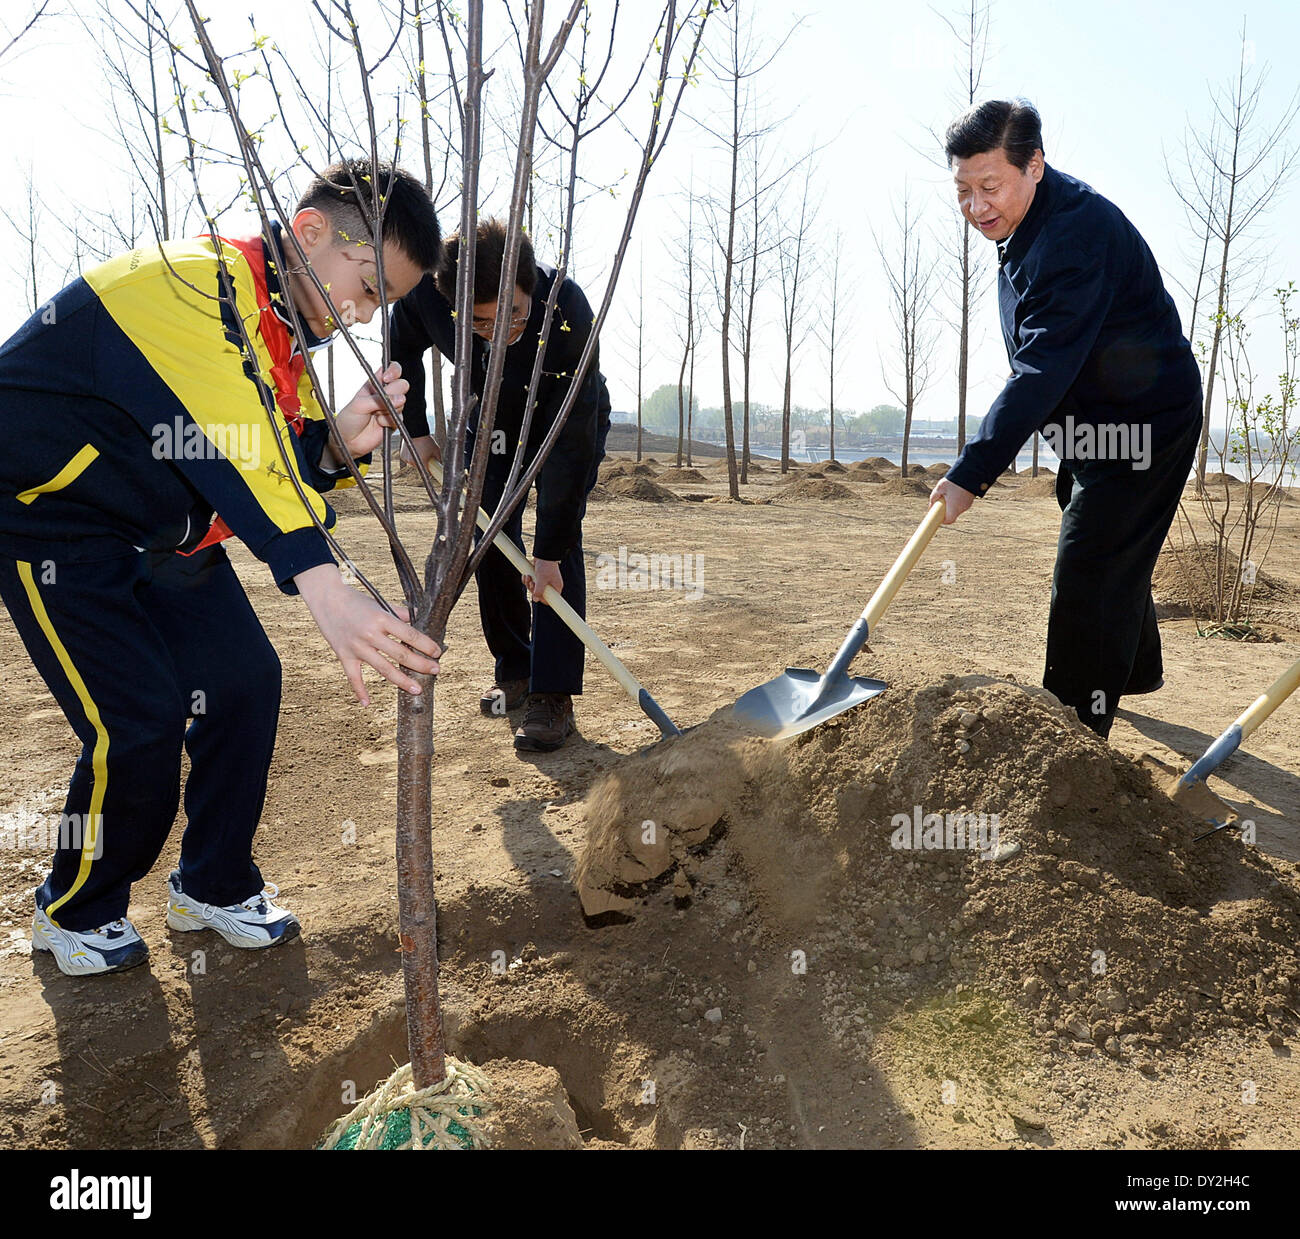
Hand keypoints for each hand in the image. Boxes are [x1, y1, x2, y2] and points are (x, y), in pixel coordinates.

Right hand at [294, 563, 441, 704]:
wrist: (327, 599)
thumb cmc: (356, 600)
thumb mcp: (380, 603)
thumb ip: (400, 613)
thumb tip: (420, 619)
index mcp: (382, 619)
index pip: (410, 635)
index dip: (426, 645)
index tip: (437, 652)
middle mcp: (370, 634)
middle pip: (401, 655)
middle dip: (421, 664)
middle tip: (436, 670)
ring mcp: (357, 647)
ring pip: (383, 669)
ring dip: (402, 680)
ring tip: (416, 689)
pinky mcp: (344, 655)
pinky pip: (353, 677)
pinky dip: (359, 691)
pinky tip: (367, 703)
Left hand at [331, 363, 408, 460]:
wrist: (348, 441)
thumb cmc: (348, 420)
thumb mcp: (359, 404)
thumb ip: (379, 399)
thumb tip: (401, 399)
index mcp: (374, 383)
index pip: (391, 369)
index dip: (393, 371)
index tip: (387, 379)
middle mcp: (384, 394)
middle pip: (402, 384)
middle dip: (394, 393)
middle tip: (382, 402)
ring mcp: (390, 407)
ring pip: (402, 402)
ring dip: (389, 410)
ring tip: (375, 415)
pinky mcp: (394, 421)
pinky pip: (400, 418)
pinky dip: (389, 421)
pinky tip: (379, 424)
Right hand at [400, 434, 441, 468]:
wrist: (416, 431)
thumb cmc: (427, 440)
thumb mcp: (436, 450)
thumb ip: (439, 459)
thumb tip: (440, 465)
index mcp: (422, 462)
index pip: (427, 472)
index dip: (430, 471)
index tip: (432, 469)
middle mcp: (413, 462)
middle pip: (420, 468)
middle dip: (423, 463)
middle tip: (426, 456)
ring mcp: (407, 459)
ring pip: (413, 464)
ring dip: (417, 460)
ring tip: (420, 451)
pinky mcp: (402, 456)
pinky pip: (408, 459)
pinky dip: (411, 457)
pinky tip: (414, 450)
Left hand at [523, 558, 562, 602]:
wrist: (543, 553)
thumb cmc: (546, 566)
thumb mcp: (542, 579)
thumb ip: (539, 591)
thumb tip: (535, 600)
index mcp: (556, 587)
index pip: (550, 599)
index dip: (542, 599)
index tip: (536, 596)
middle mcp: (551, 585)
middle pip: (540, 594)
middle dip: (533, 589)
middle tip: (531, 583)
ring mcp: (544, 581)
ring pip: (534, 588)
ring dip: (528, 584)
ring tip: (528, 577)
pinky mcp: (538, 577)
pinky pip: (532, 582)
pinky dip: (527, 580)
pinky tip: (526, 575)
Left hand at [929, 477, 975, 524]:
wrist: (971, 473)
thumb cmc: (953, 481)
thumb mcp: (940, 488)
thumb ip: (934, 497)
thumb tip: (930, 506)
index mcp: (954, 507)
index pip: (949, 520)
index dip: (942, 520)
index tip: (938, 515)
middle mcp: (962, 508)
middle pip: (952, 514)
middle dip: (946, 510)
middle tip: (941, 502)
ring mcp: (968, 504)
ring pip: (957, 508)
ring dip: (952, 505)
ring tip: (949, 494)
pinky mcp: (971, 499)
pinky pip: (962, 503)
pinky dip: (957, 501)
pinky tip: (955, 492)